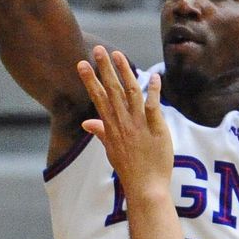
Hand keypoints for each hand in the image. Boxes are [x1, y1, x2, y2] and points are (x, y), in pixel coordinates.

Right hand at [78, 47, 171, 201]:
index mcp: (111, 128)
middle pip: (111, 91)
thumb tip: (86, 123)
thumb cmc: (129, 170)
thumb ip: (100, 133)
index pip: (98, 98)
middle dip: (104, 69)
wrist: (145, 188)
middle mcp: (122, 124)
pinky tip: (154, 77)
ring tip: (119, 55)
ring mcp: (139, 126)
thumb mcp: (111, 151)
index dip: (90, 80)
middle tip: (98, 50)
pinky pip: (154, 107)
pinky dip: (154, 91)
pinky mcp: (156, 131)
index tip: (82, 64)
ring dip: (125, 73)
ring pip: (130, 94)